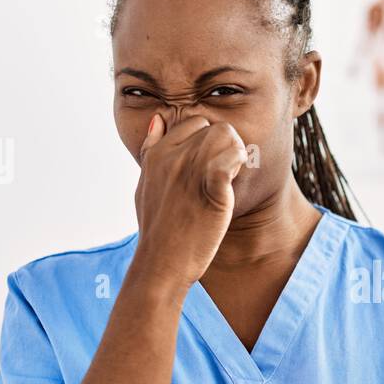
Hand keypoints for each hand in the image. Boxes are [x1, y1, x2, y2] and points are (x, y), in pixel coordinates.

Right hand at [132, 113, 248, 289]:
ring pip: (224, 134)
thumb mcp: (145, 184)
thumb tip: (157, 120)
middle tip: (225, 171)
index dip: (207, 140)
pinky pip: (232, 156)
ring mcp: (190, 170)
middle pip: (210, 127)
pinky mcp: (211, 186)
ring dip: (235, 150)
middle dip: (222, 144)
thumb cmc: (158, 228)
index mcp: (157, 154)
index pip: (192, 123)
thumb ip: (151, 150)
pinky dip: (239, 160)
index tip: (212, 163)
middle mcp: (172, 156)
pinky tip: (237, 176)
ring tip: (233, 175)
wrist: (161, 263)